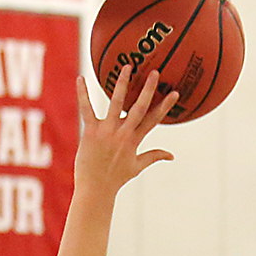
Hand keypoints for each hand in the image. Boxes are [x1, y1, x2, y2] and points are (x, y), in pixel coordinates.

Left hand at [72, 70, 178, 195]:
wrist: (96, 189)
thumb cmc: (116, 178)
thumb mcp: (137, 167)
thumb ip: (154, 156)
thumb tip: (172, 155)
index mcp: (135, 140)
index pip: (154, 120)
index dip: (165, 106)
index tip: (175, 93)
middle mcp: (123, 134)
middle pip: (139, 107)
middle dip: (148, 89)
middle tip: (155, 72)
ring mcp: (107, 131)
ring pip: (116, 103)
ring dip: (122, 84)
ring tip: (127, 66)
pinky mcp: (91, 132)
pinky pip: (87, 109)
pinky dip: (83, 94)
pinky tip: (80, 78)